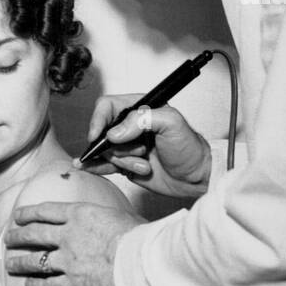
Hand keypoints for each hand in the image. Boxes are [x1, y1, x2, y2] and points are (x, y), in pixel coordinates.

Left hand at [3, 201, 145, 285]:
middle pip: (33, 234)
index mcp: (80, 214)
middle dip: (17, 236)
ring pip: (35, 261)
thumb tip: (111, 218)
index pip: (46, 210)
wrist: (144, 262)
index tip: (18, 215)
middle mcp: (68, 235)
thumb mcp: (122, 216)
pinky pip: (48, 285)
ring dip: (19, 263)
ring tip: (10, 264)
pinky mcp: (73, 283)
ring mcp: (68, 260)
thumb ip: (107, 216)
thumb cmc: (141, 237)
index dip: (28, 213)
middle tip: (9, 238)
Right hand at [75, 94, 211, 199]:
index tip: (98, 136)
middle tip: (140, 153)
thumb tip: (114, 133)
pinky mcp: (125, 163)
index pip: (107, 106)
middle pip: (103, 132)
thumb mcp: (171, 124)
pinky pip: (104, 164)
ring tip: (145, 166)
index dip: (98, 120)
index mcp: (140, 108)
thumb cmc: (190, 148)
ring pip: (105, 151)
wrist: (196, 178)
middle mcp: (130, 126)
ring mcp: (127, 145)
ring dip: (123, 162)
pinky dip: (98, 167)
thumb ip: (142, 120)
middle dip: (118, 148)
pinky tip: (88, 167)